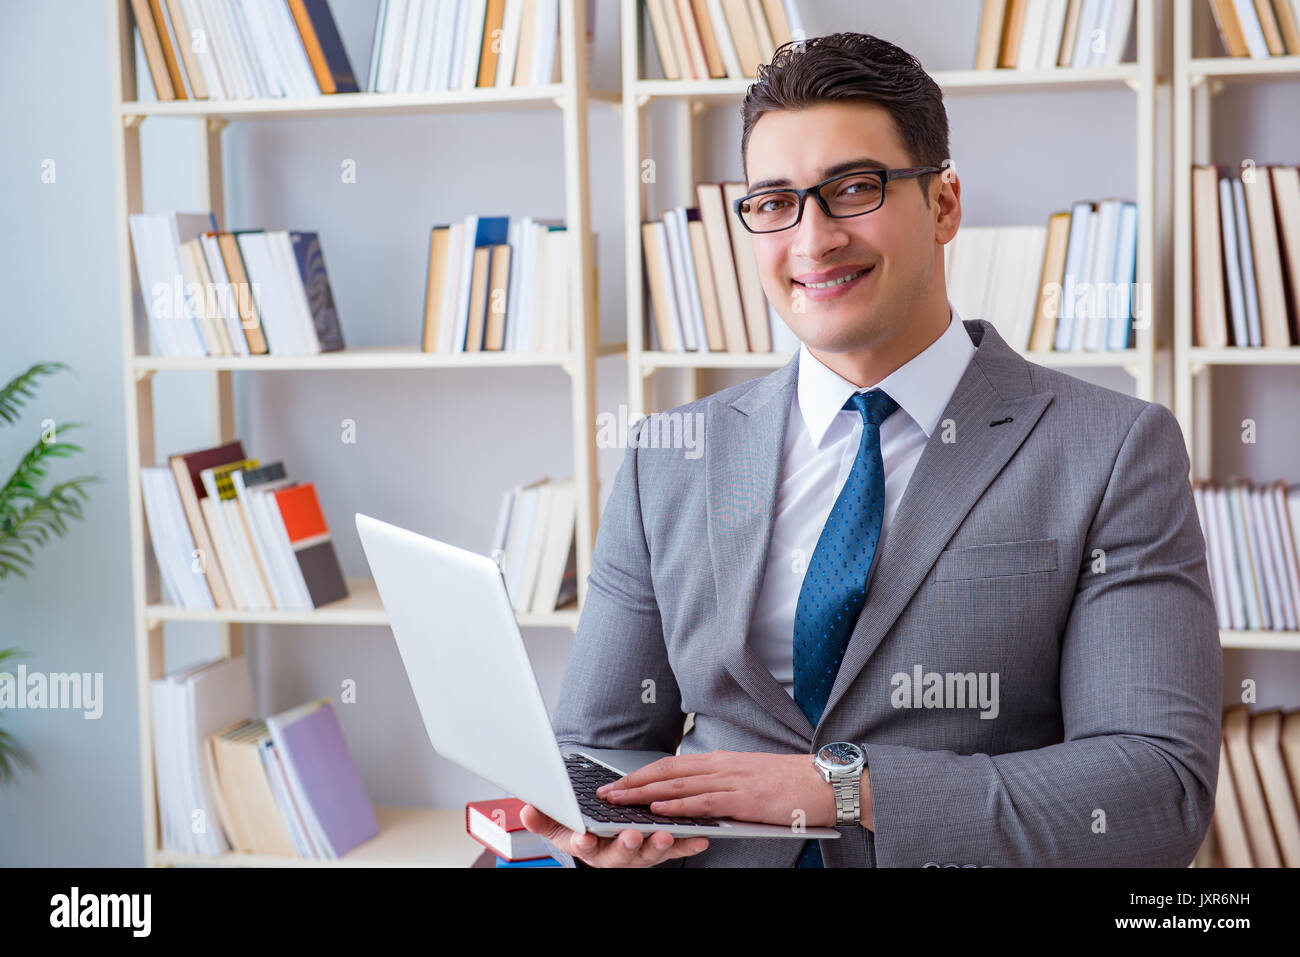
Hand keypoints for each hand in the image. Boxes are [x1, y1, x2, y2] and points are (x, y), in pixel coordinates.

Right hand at [519, 803, 710, 867]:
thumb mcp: (555, 823)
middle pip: (620, 855)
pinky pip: (674, 849)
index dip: (582, 843)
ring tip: (666, 835)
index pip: (583, 848)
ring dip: (659, 846)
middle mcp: (614, 854)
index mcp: (588, 847)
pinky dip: (686, 844)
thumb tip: (528, 810)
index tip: (583, 838)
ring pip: (648, 854)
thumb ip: (541, 818)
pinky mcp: (658, 847)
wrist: (597, 832)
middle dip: (627, 846)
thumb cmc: (578, 827)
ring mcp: (638, 853)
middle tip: (632, 836)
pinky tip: (699, 837)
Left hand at [596, 750, 843, 828]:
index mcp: (721, 761)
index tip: (618, 782)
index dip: (642, 774)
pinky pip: (703, 801)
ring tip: (619, 801)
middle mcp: (721, 766)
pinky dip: (677, 804)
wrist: (826, 781)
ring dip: (644, 793)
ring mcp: (731, 781)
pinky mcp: (743, 799)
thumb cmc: (791, 784)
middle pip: (667, 772)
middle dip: (632, 782)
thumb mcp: (749, 780)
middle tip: (605, 792)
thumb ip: (722, 786)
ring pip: (678, 785)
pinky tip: (658, 808)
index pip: (672, 766)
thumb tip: (695, 799)